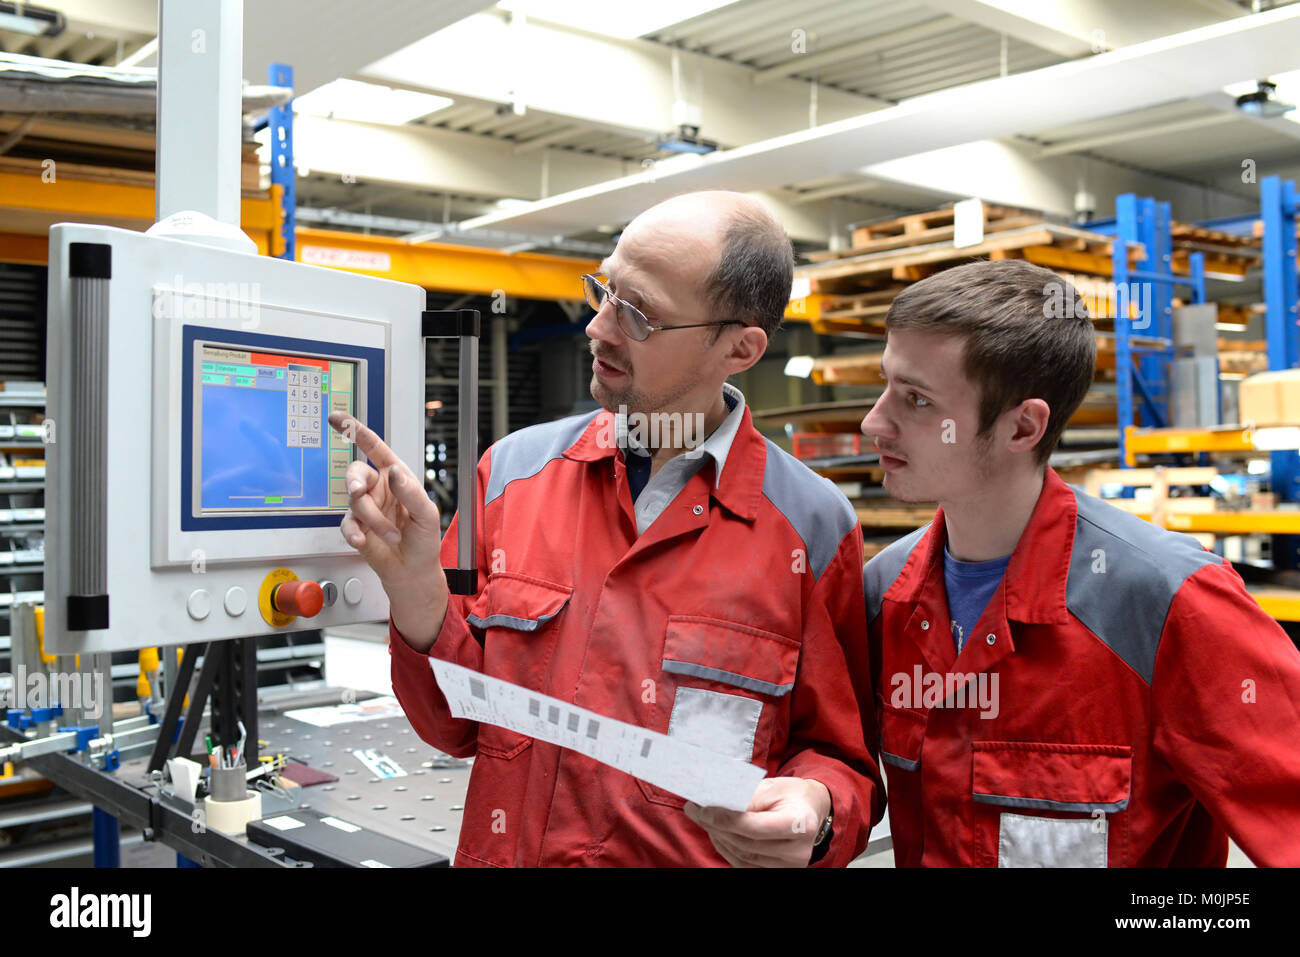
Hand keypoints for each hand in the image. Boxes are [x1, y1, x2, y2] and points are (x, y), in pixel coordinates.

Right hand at [329, 411, 447, 650]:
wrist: (412, 571)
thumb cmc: (423, 540)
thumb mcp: (427, 515)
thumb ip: (411, 493)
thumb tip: (394, 474)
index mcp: (397, 478)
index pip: (376, 449)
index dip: (357, 432)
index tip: (338, 418)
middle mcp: (379, 489)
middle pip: (356, 474)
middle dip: (355, 483)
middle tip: (358, 493)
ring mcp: (366, 508)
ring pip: (354, 502)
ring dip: (371, 519)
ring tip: (389, 534)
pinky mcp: (356, 527)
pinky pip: (346, 524)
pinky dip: (354, 533)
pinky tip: (363, 541)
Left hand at [683, 777, 831, 867]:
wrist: (810, 811)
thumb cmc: (791, 795)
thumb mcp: (772, 787)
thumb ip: (747, 797)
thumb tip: (716, 805)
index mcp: (801, 823)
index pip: (755, 827)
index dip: (726, 820)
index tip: (703, 809)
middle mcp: (798, 850)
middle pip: (746, 844)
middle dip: (716, 827)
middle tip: (695, 810)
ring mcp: (789, 866)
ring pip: (742, 856)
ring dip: (718, 838)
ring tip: (703, 819)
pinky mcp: (779, 872)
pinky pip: (745, 865)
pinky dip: (727, 849)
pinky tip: (717, 833)